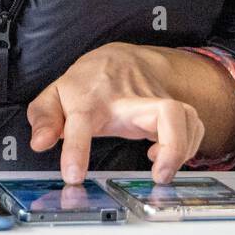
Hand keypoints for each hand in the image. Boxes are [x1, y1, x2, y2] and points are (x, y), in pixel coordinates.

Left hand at [27, 42, 234, 183]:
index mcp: (91, 100)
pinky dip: (189, 145)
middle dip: (172, 145)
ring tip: (162, 170)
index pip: (82, 121)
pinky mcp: (172, 106)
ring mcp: (154, 101)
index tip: (74, 176)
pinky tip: (166, 155)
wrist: (120, 58)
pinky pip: (194, 124)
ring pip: (186, 116)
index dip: (76, 149)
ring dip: (183, 148)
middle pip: (164, 112)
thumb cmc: (88, 82)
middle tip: (160, 175)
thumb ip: (44, 118)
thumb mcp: (56, 96)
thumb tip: (39, 143)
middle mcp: (128, 100)